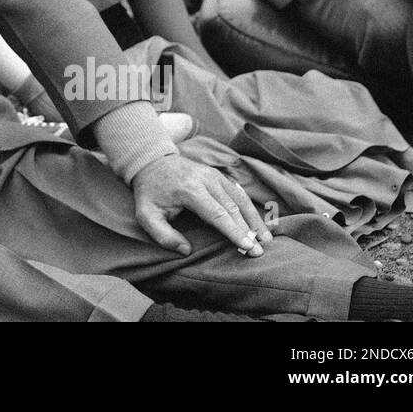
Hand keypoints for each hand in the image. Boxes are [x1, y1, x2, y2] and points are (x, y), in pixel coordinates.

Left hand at [131, 154, 271, 256]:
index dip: (234, 231)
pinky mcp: (219, 176)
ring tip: (266, 240)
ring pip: (240, 199)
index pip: (217, 214)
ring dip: (254, 219)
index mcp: (190, 190)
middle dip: (248, 230)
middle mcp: (206, 180)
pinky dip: (251, 208)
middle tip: (259, 251)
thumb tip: (186, 250)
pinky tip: (260, 222)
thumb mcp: (145, 214)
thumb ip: (162, 235)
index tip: (248, 246)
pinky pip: (239, 193)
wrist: (151, 162)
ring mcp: (214, 175)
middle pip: (233, 207)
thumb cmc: (150, 192)